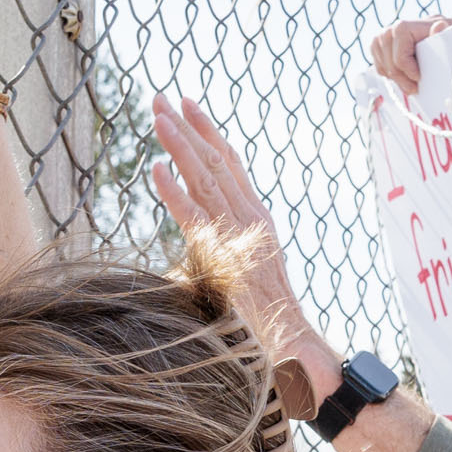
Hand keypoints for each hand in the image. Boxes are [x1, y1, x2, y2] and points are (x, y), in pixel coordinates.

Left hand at [148, 96, 335, 414]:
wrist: (296, 354)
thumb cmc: (268, 326)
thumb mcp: (239, 283)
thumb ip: (213, 265)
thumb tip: (179, 266)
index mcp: (256, 221)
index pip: (231, 167)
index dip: (209, 135)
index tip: (189, 108)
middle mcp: (250, 221)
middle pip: (216, 163)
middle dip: (188, 128)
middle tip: (160, 97)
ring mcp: (239, 238)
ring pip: (206, 180)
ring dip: (180, 145)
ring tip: (157, 115)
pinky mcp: (226, 260)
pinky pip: (196, 219)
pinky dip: (175, 193)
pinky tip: (155, 170)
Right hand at [369, 16, 451, 93]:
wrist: (433, 33)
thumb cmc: (443, 35)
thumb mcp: (448, 34)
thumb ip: (442, 34)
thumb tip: (439, 26)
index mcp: (402, 27)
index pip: (400, 59)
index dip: (410, 72)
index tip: (421, 78)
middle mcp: (388, 31)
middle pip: (391, 67)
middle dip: (405, 81)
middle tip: (417, 88)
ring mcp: (379, 40)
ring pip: (384, 70)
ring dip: (399, 81)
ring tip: (413, 82)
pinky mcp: (376, 48)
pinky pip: (380, 70)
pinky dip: (392, 77)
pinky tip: (405, 74)